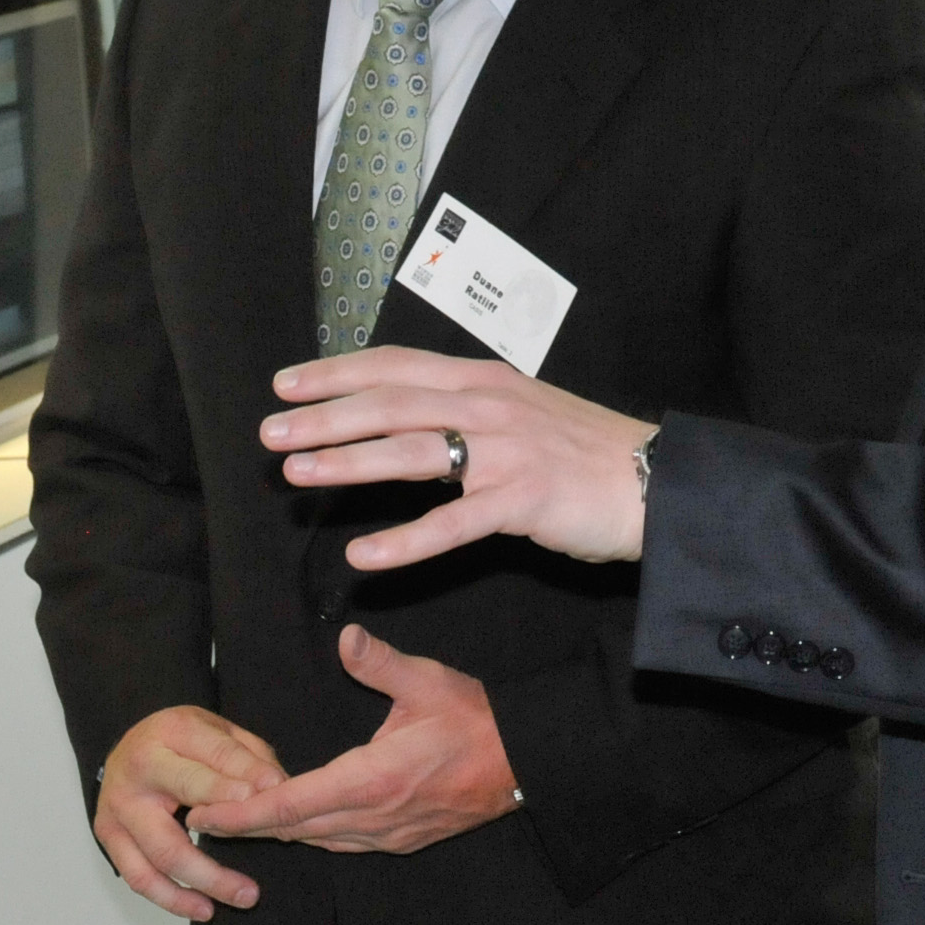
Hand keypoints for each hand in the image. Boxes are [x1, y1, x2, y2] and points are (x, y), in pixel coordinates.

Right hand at [94, 705, 288, 919]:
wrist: (129, 747)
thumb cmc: (180, 741)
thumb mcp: (217, 731)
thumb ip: (248, 757)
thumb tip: (274, 787)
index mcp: (172, 731)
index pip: (215, 755)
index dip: (246, 776)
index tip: (276, 793)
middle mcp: (140, 767)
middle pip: (185, 803)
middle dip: (229, 828)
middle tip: (266, 840)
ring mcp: (119, 804)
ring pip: (162, 852)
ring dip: (206, 880)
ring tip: (243, 895)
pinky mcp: (109, 836)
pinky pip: (139, 877)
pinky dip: (172, 899)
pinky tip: (204, 908)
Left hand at [197, 625, 520, 852]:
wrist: (524, 762)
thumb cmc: (476, 721)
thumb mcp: (427, 681)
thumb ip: (379, 662)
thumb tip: (345, 637)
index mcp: (372, 779)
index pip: (291, 805)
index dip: (243, 815)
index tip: (206, 817)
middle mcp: (374, 817)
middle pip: (296, 831)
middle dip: (250, 827)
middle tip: (207, 820)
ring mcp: (389, 835)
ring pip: (320, 841)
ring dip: (282, 832)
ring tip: (245, 820)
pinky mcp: (404, 841)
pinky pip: (346, 844)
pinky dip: (316, 834)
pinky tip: (304, 822)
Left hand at [261, 346, 655, 568]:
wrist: (654, 479)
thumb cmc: (585, 451)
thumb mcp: (522, 410)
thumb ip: (468, 409)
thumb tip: (411, 415)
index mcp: (483, 379)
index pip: (395, 367)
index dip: (337, 373)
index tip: (287, 384)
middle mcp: (487, 405)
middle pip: (389, 404)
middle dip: (323, 417)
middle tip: (270, 433)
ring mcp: (505, 452)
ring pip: (410, 451)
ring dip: (347, 463)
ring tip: (297, 476)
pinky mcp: (522, 500)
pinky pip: (452, 524)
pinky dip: (404, 541)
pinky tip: (364, 558)